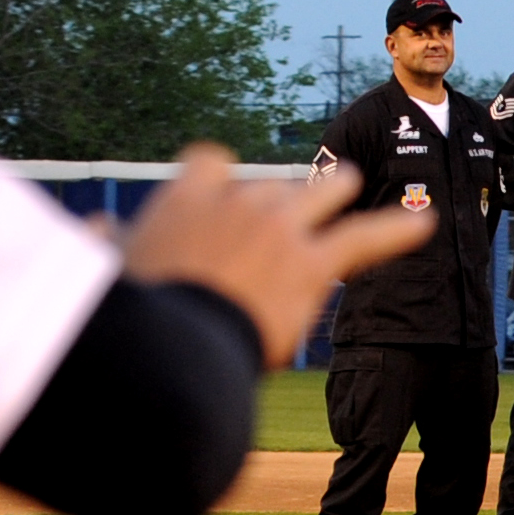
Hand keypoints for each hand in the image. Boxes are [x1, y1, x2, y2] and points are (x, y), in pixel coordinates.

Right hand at [120, 145, 426, 367]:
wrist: (167, 351)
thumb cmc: (129, 320)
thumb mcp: (107, 274)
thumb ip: (104, 245)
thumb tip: (91, 229)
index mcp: (187, 198)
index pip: (213, 163)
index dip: (220, 180)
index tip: (217, 197)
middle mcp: (238, 200)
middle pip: (272, 185)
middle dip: (278, 204)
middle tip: (278, 230)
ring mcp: (280, 226)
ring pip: (325, 188)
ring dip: (336, 190)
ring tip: (345, 189)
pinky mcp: (313, 262)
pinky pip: (366, 237)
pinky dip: (397, 230)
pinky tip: (422, 225)